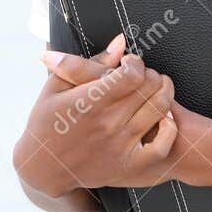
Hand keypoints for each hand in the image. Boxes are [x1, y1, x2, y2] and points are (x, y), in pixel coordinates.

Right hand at [15, 33, 178, 193]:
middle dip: (150, 74)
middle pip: (149, 87)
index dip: (135, 63)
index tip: (129, 63)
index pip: (131, 74)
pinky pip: (162, 145)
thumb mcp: (55, 88)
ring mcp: (120, 145)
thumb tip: (120, 43)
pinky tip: (163, 117)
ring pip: (160, 110)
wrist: (42, 168)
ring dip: (164, 92)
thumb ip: (86, 64)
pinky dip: (169, 128)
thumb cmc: (45, 123)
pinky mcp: (128, 165)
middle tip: (143, 75)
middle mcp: (107, 123)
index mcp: (88, 102)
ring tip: (157, 88)